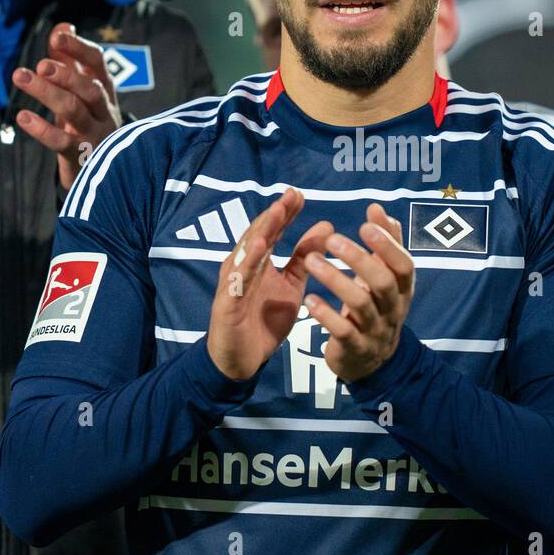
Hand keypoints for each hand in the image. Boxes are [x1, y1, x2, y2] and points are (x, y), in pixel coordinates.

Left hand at [13, 24, 122, 189]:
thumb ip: (70, 59)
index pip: (97, 63)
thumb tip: (63, 25)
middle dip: (66, 74)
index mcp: (104, 89)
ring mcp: (96, 134)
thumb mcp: (80, 91)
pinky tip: (22, 117)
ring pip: (75, 111)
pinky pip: (62, 142)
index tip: (58, 35)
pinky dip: (42, 130)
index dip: (79, 48)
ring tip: (21, 77)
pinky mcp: (82, 156)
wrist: (104, 173)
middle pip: (90, 88)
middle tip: (40, 64)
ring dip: (47, 93)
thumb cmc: (87, 122)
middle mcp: (104, 110)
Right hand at [206, 188, 333, 380]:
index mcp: (257, 261)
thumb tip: (325, 225)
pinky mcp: (228, 303)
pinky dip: (247, 264)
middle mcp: (242, 267)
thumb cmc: (263, 320)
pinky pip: (238, 281)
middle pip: (258, 235)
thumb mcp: (292, 285)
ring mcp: (233, 283)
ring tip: (276, 212)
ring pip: (246, 253)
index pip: (272, 231)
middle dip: (274, 214)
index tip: (299, 194)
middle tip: (290, 195)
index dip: (284, 213)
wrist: (241, 360)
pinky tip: (259, 249)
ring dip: (261, 231)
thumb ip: (305, 257)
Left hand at [302, 203, 414, 382]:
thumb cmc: (376, 308)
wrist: (371, 361)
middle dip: (360, 259)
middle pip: (384, 282)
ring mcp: (376, 330)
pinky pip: (343, 331)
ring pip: (360, 304)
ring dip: (335, 280)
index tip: (365, 223)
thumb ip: (384, 244)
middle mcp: (393, 309)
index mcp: (402, 288)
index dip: (388, 245)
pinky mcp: (355, 348)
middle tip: (332, 239)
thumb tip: (377, 208)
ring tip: (310, 261)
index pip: (404, 264)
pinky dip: (326, 315)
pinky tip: (309, 299)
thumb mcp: (385, 278)